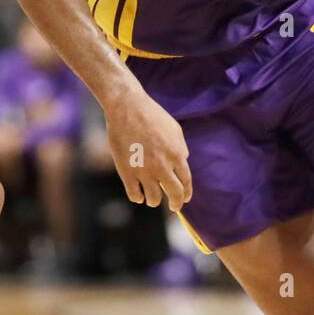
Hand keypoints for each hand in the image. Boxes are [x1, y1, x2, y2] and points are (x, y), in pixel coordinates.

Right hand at [103, 91, 192, 210]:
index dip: (186, 193)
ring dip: (154, 201)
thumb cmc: (151, 114)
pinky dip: (138, 197)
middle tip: (174, 207)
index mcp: (177, 155)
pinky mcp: (127, 172)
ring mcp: (144, 170)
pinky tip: (138, 194)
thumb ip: (181, 147)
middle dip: (176, 204)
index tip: (185, 199)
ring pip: (153, 199)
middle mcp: (163, 166)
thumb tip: (184, 161)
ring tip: (152, 199)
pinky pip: (134, 195)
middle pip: (175, 195)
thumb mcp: (174, 128)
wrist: (127, 107)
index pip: (186, 182)